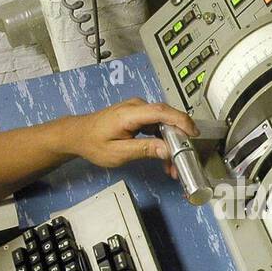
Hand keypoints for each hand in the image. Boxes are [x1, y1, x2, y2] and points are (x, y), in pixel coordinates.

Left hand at [68, 98, 197, 177]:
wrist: (78, 135)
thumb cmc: (93, 142)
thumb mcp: (118, 152)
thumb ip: (144, 149)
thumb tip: (166, 149)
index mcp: (129, 113)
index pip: (161, 112)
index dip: (180, 121)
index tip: (193, 134)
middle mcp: (136, 107)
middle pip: (167, 116)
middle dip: (179, 137)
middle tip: (184, 157)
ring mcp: (138, 109)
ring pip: (164, 122)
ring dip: (172, 141)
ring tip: (172, 163)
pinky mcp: (139, 115)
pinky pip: (157, 124)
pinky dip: (163, 139)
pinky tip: (164, 155)